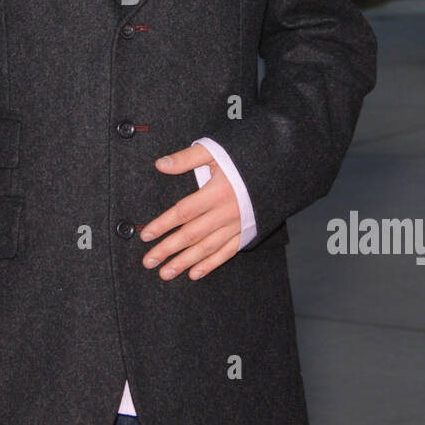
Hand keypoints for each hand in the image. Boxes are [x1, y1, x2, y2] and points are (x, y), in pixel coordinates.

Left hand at [139, 143, 241, 280]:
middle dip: (168, 249)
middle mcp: (225, 213)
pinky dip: (211, 264)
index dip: (162, 224)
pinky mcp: (247, 232)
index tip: (145, 235)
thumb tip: (160, 165)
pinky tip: (195, 274)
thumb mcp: (215, 150)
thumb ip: (186, 158)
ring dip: (185, 262)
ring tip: (165, 273)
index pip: (183, 212)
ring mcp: (237, 225)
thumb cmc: (244, 157)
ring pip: (207, 248)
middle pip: (191, 235)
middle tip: (149, 262)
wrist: (279, 167)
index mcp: (216, 193)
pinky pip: (227, 252)